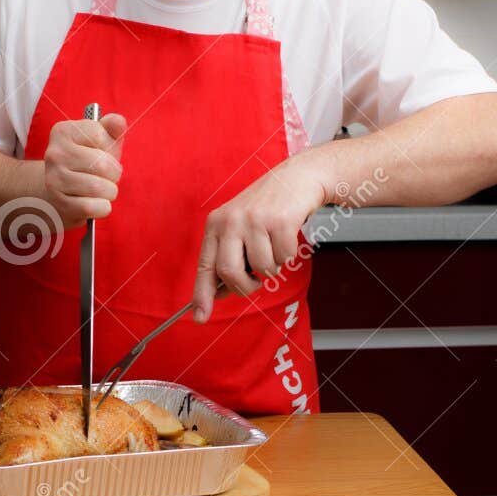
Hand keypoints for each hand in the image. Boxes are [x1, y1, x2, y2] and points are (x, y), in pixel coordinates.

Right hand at [42, 112, 126, 226]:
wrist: (63, 188)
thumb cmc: (88, 159)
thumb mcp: (101, 138)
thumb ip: (112, 126)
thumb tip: (118, 122)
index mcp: (64, 131)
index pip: (100, 136)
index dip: (110, 146)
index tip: (103, 151)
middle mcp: (54, 153)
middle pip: (102, 164)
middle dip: (114, 173)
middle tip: (108, 175)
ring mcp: (54, 179)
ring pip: (98, 188)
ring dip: (110, 191)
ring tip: (104, 189)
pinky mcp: (59, 202)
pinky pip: (90, 207)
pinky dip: (102, 208)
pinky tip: (98, 203)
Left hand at [191, 158, 327, 321]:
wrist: (296, 178)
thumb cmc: (266, 208)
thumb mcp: (238, 227)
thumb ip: (227, 257)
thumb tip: (218, 293)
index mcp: (216, 225)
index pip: (204, 266)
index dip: (202, 294)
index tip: (200, 317)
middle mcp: (231, 221)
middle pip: (229, 272)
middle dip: (245, 286)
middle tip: (255, 281)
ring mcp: (255, 220)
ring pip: (262, 268)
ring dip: (272, 267)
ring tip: (274, 246)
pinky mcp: (280, 221)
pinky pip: (283, 258)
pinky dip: (288, 255)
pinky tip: (287, 236)